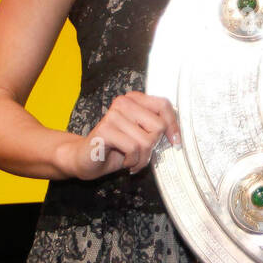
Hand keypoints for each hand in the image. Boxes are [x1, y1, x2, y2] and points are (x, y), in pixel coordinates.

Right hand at [66, 92, 181, 180]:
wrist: (85, 160)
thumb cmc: (115, 149)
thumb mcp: (140, 136)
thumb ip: (155, 129)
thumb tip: (176, 134)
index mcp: (134, 100)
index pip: (163, 105)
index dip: (173, 124)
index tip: (175, 141)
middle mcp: (123, 103)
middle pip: (158, 125)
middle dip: (153, 146)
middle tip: (143, 154)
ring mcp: (113, 115)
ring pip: (146, 140)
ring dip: (142, 158)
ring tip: (133, 160)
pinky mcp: (105, 130)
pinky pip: (133, 148)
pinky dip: (132, 161)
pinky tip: (125, 162)